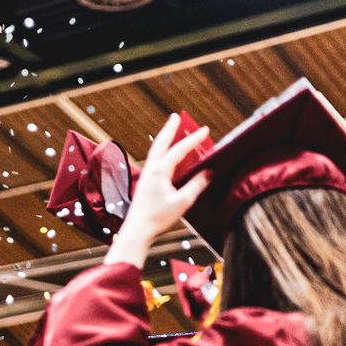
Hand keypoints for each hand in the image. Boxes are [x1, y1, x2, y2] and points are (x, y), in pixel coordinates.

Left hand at [107, 115, 210, 267]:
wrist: (138, 229)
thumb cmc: (158, 217)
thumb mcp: (182, 202)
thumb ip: (196, 186)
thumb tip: (207, 173)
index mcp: (160, 171)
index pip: (179, 150)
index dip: (194, 139)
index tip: (206, 130)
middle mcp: (151, 169)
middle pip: (161, 142)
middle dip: (170, 128)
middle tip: (176, 116)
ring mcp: (146, 175)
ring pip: (156, 150)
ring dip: (165, 138)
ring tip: (172, 130)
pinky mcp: (145, 182)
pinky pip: (155, 160)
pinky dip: (162, 151)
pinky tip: (166, 154)